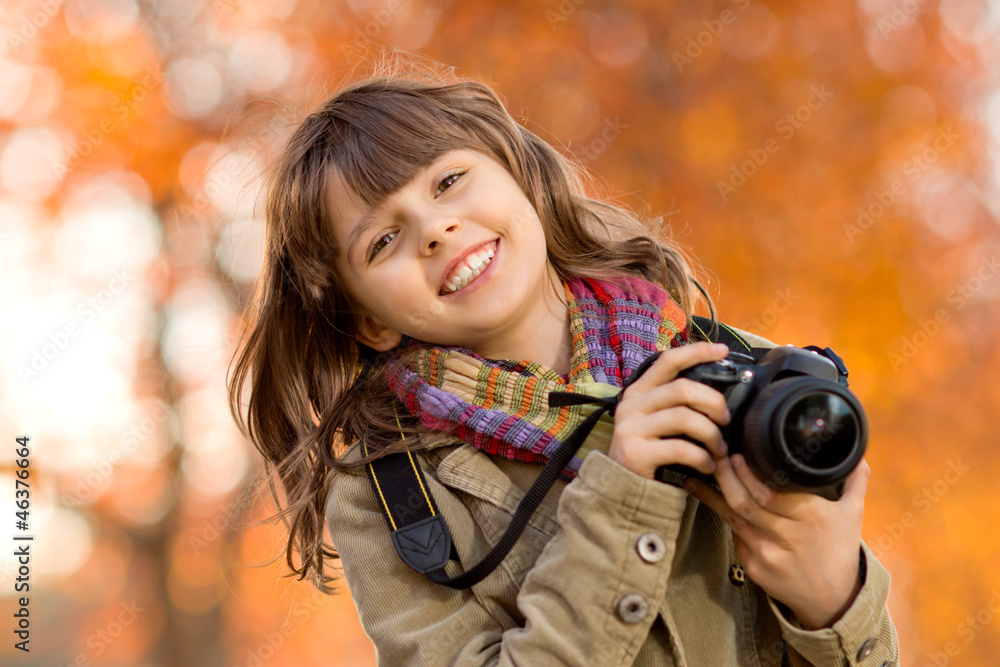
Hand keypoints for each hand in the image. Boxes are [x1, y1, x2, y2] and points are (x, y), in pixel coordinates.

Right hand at [608, 342, 731, 478]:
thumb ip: (677, 403)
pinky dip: (702, 458)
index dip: (697, 352)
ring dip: (711, 434)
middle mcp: (631, 406)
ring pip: (684, 417)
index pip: (668, 361)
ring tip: (720, 449)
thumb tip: (719, 391)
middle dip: (713, 403)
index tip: (723, 351)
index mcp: (638, 392)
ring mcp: (631, 429)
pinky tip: (709, 466)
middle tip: (726, 420)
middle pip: (682, 389)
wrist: (624, 491)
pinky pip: (681, 448)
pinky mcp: (636, 453)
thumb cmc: (652, 453)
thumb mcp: (657, 421)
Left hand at [684, 454, 870, 629]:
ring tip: (698, 473)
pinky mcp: (754, 568)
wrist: (832, 600)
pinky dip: (724, 516)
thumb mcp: (853, 515)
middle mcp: (788, 537)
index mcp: (812, 518)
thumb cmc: (839, 550)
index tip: (736, 454)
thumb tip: (857, 452)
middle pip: (746, 503)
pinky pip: (735, 535)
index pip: (771, 492)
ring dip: (712, 494)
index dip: (749, 474)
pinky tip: (710, 499)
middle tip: (714, 456)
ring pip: (733, 517)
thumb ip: (854, 481)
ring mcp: (768, 554)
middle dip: (725, 477)